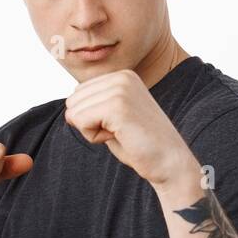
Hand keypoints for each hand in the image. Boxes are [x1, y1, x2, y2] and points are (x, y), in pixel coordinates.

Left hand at [63, 68, 198, 187]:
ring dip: (92, 131)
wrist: (170, 162)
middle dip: (88, 123)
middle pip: (73, 101)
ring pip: (74, 112)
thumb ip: (94, 107)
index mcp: (122, 75)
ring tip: (120, 134)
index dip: (91, 117)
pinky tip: (118, 137)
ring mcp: (121, 89)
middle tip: (119, 131)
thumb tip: (68, 108)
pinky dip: (94, 137)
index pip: (78, 93)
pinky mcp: (117, 106)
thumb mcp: (113, 118)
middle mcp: (122, 77)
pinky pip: (80, 121)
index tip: (118, 125)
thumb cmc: (140, 144)